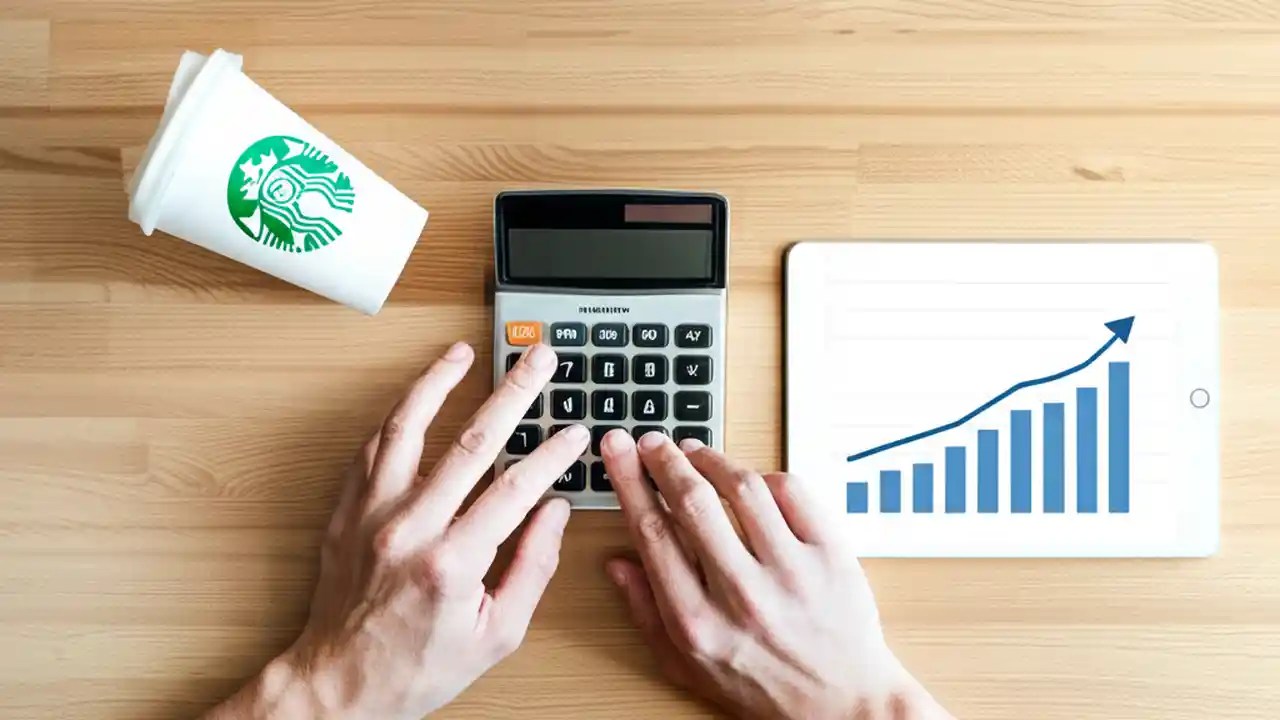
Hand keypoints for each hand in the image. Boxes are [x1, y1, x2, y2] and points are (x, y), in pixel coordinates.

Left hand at [206, 342, 587, 719]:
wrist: (339, 683)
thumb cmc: (416, 668)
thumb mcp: (495, 636)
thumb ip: (532, 569)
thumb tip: (554, 514)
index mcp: (451, 563)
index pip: (513, 490)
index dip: (550, 456)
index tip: (574, 433)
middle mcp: (408, 529)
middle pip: (470, 442)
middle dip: (513, 394)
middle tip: (537, 360)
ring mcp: (371, 513)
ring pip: (408, 427)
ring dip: (439, 382)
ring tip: (464, 352)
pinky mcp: (348, 510)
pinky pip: (373, 447)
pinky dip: (397, 414)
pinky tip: (418, 395)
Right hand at [601, 432, 951, 719]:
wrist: (842, 705)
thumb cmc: (764, 687)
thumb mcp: (687, 667)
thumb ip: (647, 614)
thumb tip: (618, 564)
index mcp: (699, 622)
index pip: (653, 532)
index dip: (629, 482)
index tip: (618, 453)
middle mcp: (743, 595)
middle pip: (692, 502)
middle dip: (662, 460)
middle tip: (649, 441)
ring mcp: (791, 572)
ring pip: (742, 488)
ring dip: (710, 459)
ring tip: (693, 452)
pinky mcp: (831, 556)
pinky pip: (794, 493)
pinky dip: (765, 476)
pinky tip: (749, 479)